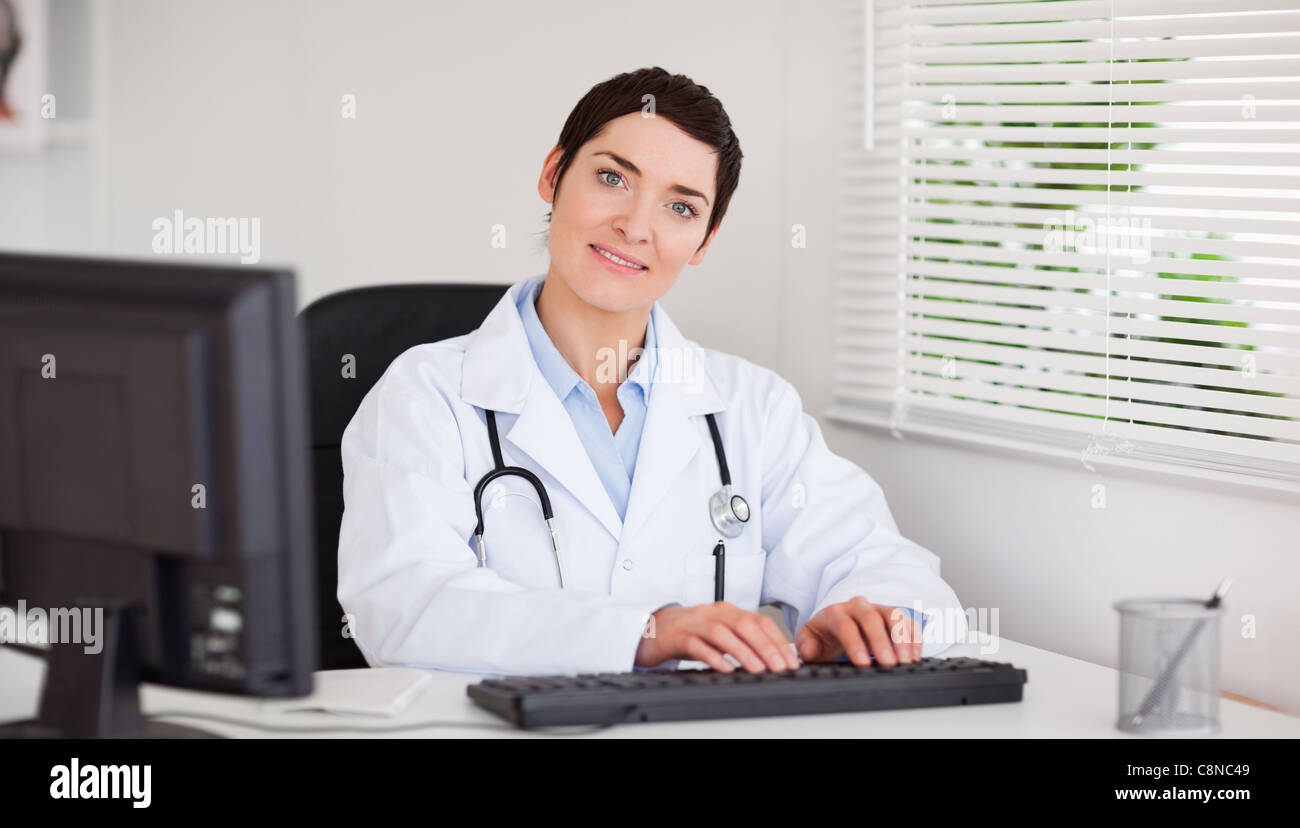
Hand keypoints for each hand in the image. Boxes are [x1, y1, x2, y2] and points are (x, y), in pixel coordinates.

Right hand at [635, 602, 800, 673]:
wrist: (649, 629)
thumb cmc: (688, 634)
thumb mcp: (717, 635)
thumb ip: (741, 642)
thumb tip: (772, 660)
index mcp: (726, 611)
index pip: (759, 621)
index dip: (778, 640)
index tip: (791, 661)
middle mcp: (712, 613)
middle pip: (744, 624)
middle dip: (766, 646)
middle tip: (780, 667)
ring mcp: (693, 623)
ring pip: (721, 633)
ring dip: (743, 652)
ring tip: (758, 669)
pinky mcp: (675, 637)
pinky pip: (696, 645)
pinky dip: (712, 656)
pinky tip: (725, 668)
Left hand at [795, 596, 921, 667]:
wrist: (833, 627)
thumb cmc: (822, 637)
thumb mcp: (808, 641)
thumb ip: (807, 646)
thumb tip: (812, 651)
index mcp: (834, 612)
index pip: (845, 625)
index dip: (855, 644)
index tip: (863, 663)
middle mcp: (857, 607)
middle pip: (871, 618)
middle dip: (881, 641)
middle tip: (888, 663)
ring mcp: (877, 609)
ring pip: (893, 616)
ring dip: (902, 638)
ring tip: (906, 661)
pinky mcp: (892, 617)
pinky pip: (907, 622)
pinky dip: (914, 638)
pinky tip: (915, 656)